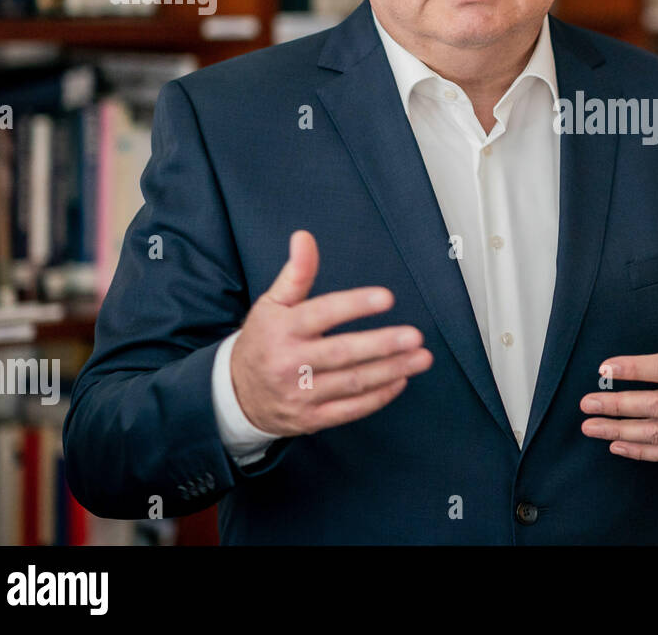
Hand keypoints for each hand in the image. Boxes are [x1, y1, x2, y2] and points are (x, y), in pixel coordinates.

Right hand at [230, 229, 432, 435]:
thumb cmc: (263, 340)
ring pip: (352, 383)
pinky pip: (349, 410)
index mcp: (282, 329)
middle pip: (343, 353)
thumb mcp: (272, 303)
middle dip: (383, 344)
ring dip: (391, 370)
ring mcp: (300, 394)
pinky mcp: (310, 419)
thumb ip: (296, 273)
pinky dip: (378, 397)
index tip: (387, 298)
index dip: (355, 305)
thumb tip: (304, 237)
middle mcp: (290, 362)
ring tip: (421, 358)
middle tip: (415, 336)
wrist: (235, 394)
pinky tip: (401, 380)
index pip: (322, 314)